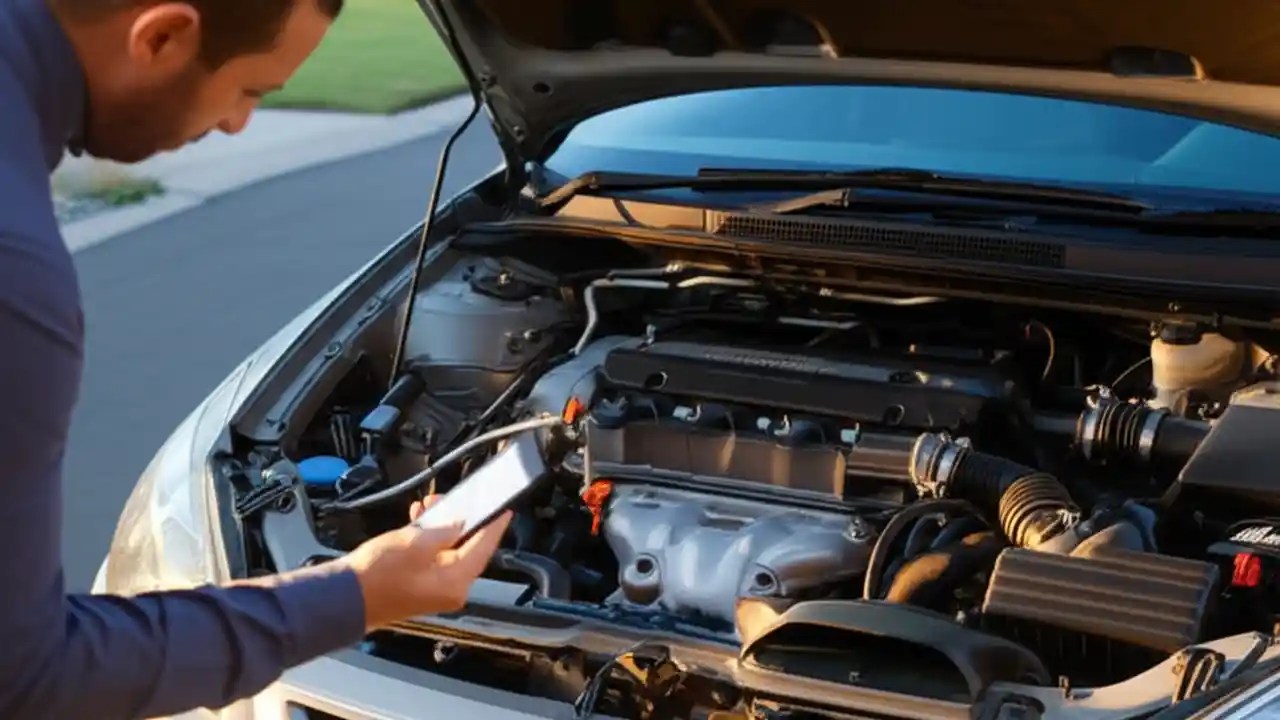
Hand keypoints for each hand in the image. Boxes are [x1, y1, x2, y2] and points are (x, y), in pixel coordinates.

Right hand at [342, 495, 510, 630]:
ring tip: (428, 506)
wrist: (344, 598)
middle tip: (453, 499)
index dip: (494, 525)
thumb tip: (461, 524)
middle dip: (460, 520)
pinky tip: (417, 523)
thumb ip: (444, 531)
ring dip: (441, 527)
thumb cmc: (375, 575)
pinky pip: (434, 559)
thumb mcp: (414, 543)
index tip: (503, 509)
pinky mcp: (420, 587)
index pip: (485, 548)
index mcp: (455, 582)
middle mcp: (450, 590)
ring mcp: (435, 591)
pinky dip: (429, 540)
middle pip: (468, 548)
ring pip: (449, 551)